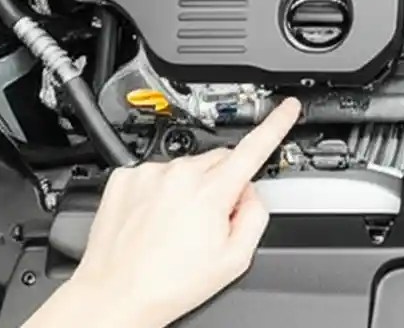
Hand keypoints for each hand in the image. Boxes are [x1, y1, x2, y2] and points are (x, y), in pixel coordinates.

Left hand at [25, 98, 301, 327]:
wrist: (115, 295)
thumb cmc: (169, 284)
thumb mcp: (234, 260)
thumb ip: (256, 216)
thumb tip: (252, 195)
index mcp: (211, 192)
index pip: (254, 148)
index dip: (276, 124)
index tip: (287, 108)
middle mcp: (179, 175)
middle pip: (219, 162)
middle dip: (223, 183)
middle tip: (210, 221)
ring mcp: (149, 173)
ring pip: (186, 168)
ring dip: (189, 188)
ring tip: (175, 226)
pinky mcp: (125, 177)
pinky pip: (155, 174)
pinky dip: (160, 191)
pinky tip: (153, 219)